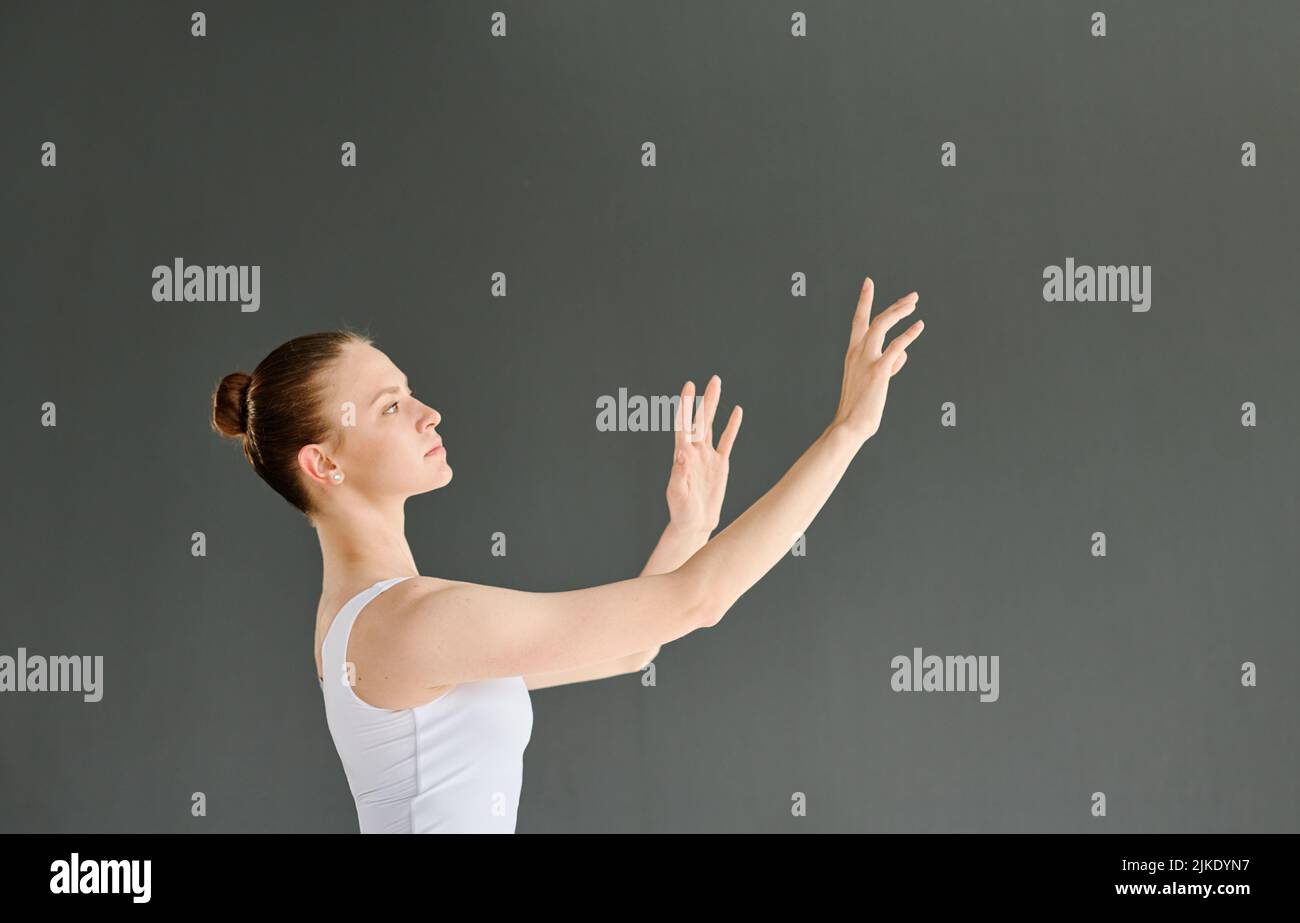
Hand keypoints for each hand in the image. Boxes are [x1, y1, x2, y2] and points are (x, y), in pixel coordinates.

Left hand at [665, 375, 742, 533]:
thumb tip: (681, 453)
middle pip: (701, 420)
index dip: (686, 407)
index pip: (683, 425)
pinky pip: (727, 441)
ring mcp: (708, 456)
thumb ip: (679, 474)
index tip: (688, 388)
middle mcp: (694, 451)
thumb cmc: (682, 511)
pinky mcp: (720, 464)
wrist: (695, 523)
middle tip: (712, 379)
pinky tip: (736, 412)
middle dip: (705, 400)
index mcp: (682, 456)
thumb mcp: (678, 494)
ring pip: (713, 425)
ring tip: (718, 386)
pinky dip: (732, 427)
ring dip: (715, 406)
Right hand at [830, 276, 923, 441]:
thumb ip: (888, 365)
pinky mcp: (879, 370)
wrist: (849, 425)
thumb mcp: (874, 382)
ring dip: (899, 311)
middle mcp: (857, 353)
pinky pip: (896, 346)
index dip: (864, 301)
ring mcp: (866, 360)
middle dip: (892, 304)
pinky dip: (909, 334)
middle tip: (912, 296)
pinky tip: (919, 326)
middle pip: (874, 319)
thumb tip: (902, 355)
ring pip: (882, 325)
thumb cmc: (860, 407)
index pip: (858, 321)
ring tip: (914, 304)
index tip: (869, 283)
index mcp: (853, 354)